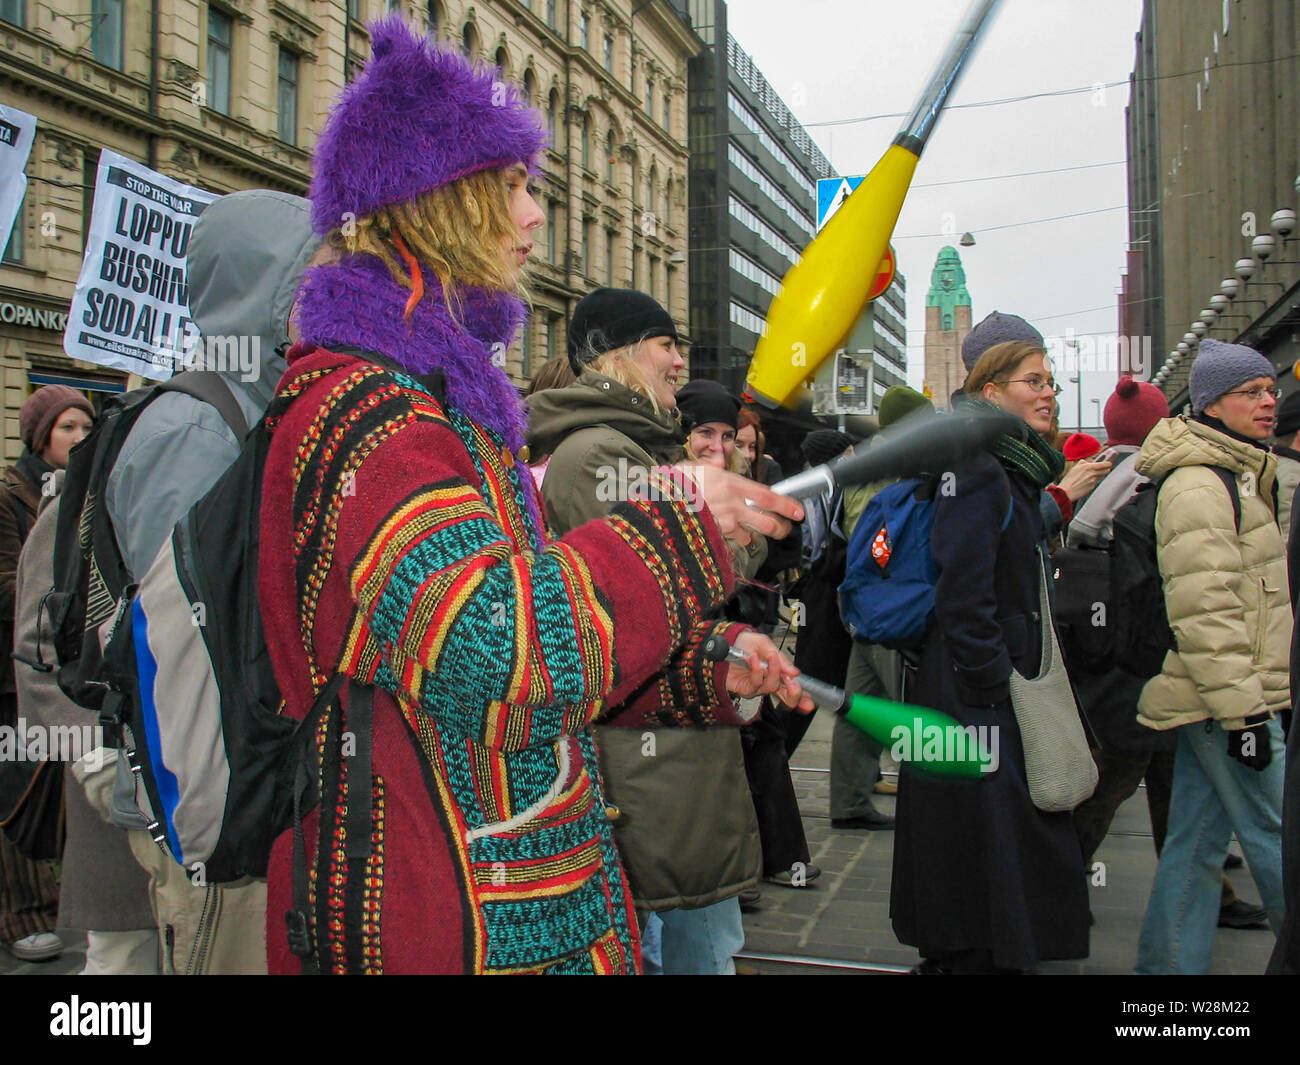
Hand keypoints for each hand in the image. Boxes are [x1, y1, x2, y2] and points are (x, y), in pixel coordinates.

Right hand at [676, 464, 802, 546]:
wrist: (657, 505)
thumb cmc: (673, 484)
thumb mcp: (693, 468)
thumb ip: (710, 468)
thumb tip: (717, 465)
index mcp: (730, 483)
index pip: (767, 496)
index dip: (786, 505)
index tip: (798, 511)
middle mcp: (731, 505)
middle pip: (767, 523)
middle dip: (780, 528)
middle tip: (784, 529)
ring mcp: (722, 525)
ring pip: (749, 537)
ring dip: (750, 536)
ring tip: (748, 534)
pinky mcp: (713, 538)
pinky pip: (729, 543)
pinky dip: (730, 541)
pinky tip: (724, 536)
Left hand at [726, 630, 815, 713]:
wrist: (723, 642)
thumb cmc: (743, 642)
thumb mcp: (765, 644)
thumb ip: (780, 658)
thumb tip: (794, 672)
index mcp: (777, 671)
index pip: (793, 687)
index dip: (802, 696)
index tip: (810, 701)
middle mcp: (769, 681)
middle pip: (786, 697)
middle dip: (793, 695)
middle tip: (794, 687)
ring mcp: (757, 686)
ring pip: (772, 687)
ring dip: (773, 672)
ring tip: (770, 659)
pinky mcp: (745, 688)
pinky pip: (755, 684)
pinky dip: (756, 671)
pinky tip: (754, 660)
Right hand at [1056, 458, 1112, 501]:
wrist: (1066, 491)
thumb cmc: (1069, 480)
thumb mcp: (1075, 468)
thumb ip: (1083, 463)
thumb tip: (1089, 461)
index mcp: (1088, 467)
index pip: (1104, 464)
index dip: (1108, 464)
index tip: (1109, 463)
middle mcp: (1092, 473)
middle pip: (1105, 470)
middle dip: (1106, 469)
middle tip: (1106, 469)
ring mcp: (1093, 481)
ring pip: (1100, 476)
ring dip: (1099, 475)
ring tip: (1092, 476)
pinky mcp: (1092, 487)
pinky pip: (1095, 482)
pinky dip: (1093, 482)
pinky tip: (1086, 482)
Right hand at [1227, 715, 1272, 770]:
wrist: (1247, 724)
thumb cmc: (1260, 731)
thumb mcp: (1266, 741)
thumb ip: (1263, 749)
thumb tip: (1261, 751)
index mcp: (1261, 759)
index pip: (1260, 767)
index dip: (1260, 764)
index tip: (1260, 760)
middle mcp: (1251, 760)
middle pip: (1250, 764)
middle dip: (1251, 760)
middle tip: (1251, 753)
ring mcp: (1241, 755)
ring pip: (1240, 760)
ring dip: (1242, 756)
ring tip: (1243, 748)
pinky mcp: (1232, 749)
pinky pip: (1231, 754)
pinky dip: (1233, 751)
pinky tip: (1235, 746)